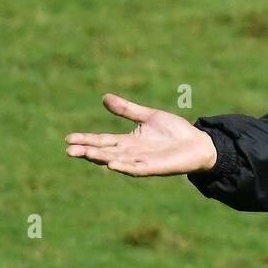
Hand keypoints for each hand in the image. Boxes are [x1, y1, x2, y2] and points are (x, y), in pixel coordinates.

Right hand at [65, 93, 217, 176]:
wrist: (198, 143)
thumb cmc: (175, 131)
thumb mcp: (148, 116)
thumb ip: (127, 109)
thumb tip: (104, 97)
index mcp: (128, 141)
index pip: (102, 140)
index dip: (86, 139)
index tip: (68, 138)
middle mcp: (131, 153)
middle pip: (104, 151)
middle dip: (87, 151)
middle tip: (69, 150)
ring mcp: (141, 161)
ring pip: (116, 160)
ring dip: (101, 158)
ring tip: (85, 154)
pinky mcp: (154, 168)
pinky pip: (136, 169)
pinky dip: (124, 167)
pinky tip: (112, 164)